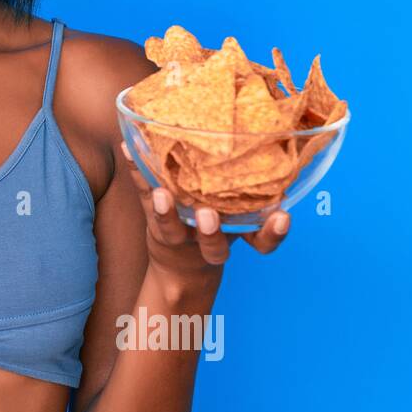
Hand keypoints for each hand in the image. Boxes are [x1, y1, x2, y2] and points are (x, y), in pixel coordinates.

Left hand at [118, 140, 289, 284]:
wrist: (180, 262)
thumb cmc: (218, 225)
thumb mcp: (243, 215)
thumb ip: (259, 197)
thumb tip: (276, 149)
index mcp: (236, 234)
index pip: (261, 240)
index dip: (273, 232)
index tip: (282, 218)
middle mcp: (206, 238)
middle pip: (213, 246)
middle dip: (210, 233)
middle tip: (208, 216)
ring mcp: (178, 232)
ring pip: (172, 230)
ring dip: (165, 213)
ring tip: (160, 194)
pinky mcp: (153, 219)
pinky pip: (144, 197)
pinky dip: (136, 173)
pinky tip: (128, 151)